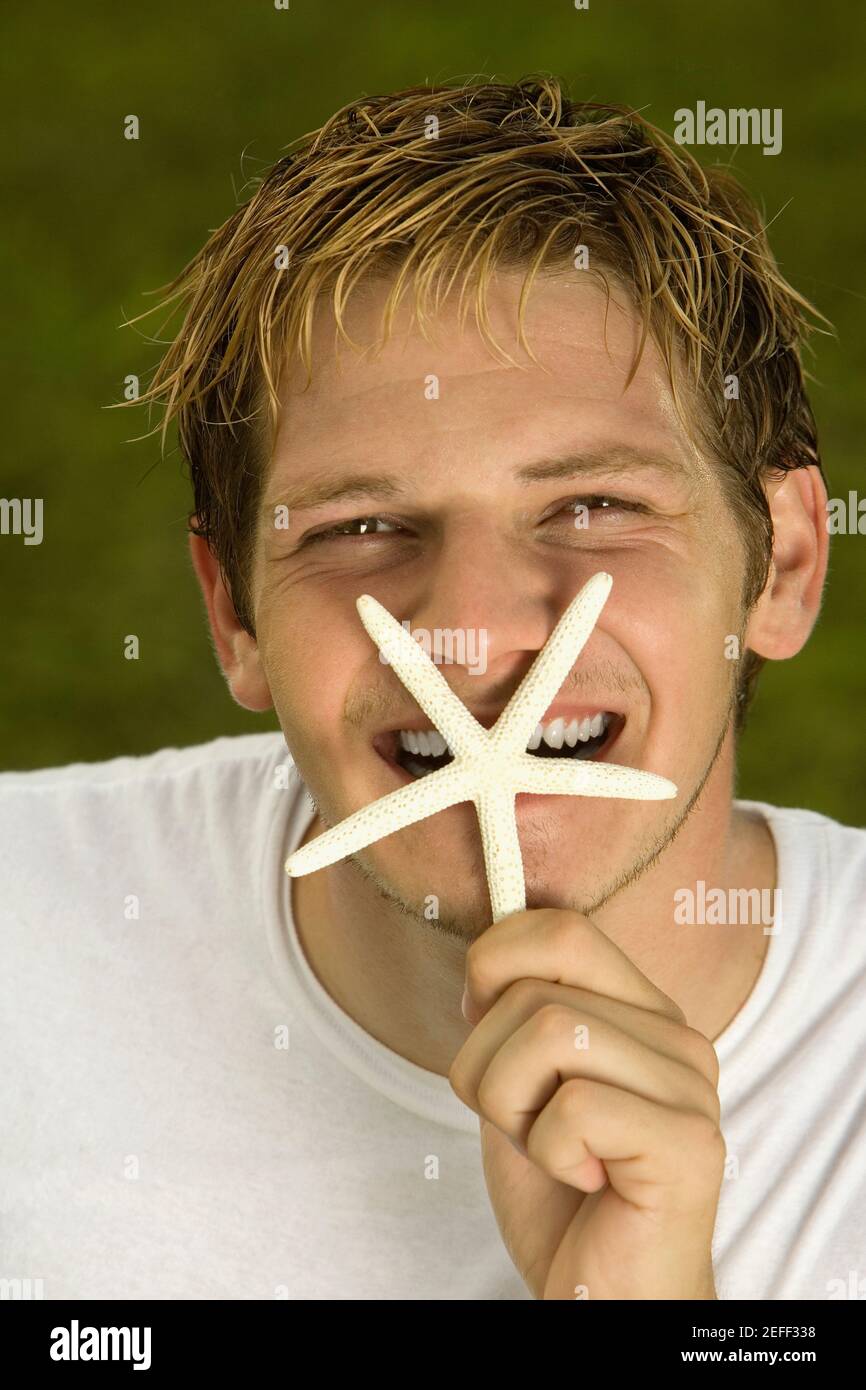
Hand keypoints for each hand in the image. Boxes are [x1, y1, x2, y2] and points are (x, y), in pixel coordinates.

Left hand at [448, 909, 723, 1299]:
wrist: (605, 1298)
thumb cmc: (563, 1199)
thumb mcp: (519, 1089)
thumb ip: (510, 1022)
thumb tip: (483, 964)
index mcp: (641, 1012)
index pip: (561, 928)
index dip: (495, 965)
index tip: (482, 1026)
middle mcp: (677, 1037)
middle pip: (534, 990)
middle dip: (489, 1067)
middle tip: (526, 1126)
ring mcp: (690, 1088)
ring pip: (548, 1033)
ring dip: (514, 1109)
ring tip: (555, 1153)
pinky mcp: (689, 1144)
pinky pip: (575, 1106)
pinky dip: (550, 1151)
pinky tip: (586, 1180)